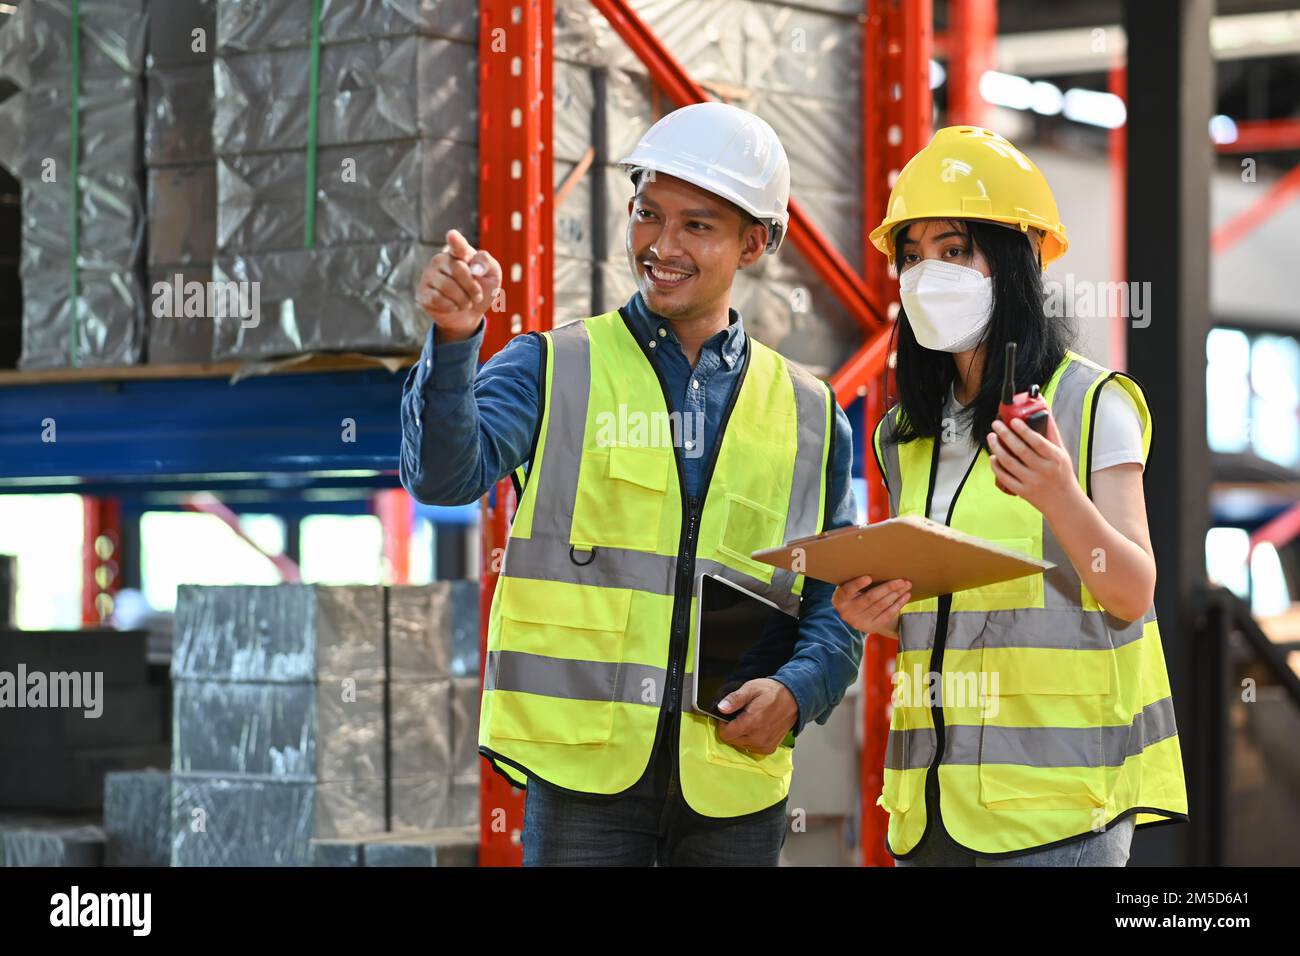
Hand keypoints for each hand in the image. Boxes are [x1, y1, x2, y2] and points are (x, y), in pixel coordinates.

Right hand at [417, 228, 501, 342]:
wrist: (470, 314)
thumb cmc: (481, 289)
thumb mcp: (492, 274)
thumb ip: (486, 263)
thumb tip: (474, 268)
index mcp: (459, 252)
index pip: (458, 245)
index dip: (456, 241)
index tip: (452, 235)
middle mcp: (441, 260)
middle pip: (459, 270)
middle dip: (473, 288)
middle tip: (477, 296)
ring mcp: (429, 275)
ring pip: (447, 287)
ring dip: (463, 300)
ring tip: (465, 303)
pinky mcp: (423, 292)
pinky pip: (437, 299)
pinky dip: (451, 307)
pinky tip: (452, 306)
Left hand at [716, 678, 797, 755]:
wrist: (793, 699)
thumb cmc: (772, 692)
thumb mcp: (751, 688)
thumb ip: (735, 699)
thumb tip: (721, 708)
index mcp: (751, 723)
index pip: (725, 734)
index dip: (724, 724)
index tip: (730, 716)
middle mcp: (758, 737)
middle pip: (732, 740)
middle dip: (733, 729)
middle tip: (741, 716)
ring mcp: (764, 745)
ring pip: (741, 745)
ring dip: (742, 735)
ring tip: (751, 721)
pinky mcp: (769, 748)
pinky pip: (752, 748)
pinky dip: (751, 740)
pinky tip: (757, 728)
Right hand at [831, 575, 910, 636]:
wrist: (857, 616)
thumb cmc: (855, 594)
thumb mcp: (850, 589)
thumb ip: (857, 581)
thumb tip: (878, 566)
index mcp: (839, 600)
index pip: (847, 591)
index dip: (857, 584)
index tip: (868, 578)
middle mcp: (847, 612)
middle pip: (870, 598)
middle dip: (887, 587)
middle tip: (901, 580)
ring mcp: (859, 622)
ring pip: (881, 605)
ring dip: (896, 594)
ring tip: (906, 585)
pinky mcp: (871, 627)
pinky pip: (887, 615)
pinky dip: (898, 604)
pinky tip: (905, 596)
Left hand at [987, 413, 1076, 514]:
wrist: (1065, 503)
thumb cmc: (1062, 474)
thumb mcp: (1062, 453)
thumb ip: (1052, 433)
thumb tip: (1045, 411)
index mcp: (1055, 458)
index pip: (1037, 442)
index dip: (1024, 430)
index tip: (1013, 420)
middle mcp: (1043, 470)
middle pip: (1020, 450)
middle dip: (1005, 435)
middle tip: (995, 424)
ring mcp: (1032, 482)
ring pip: (1009, 463)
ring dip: (997, 448)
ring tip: (991, 437)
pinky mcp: (1023, 491)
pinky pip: (1005, 478)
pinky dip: (996, 467)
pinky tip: (993, 457)